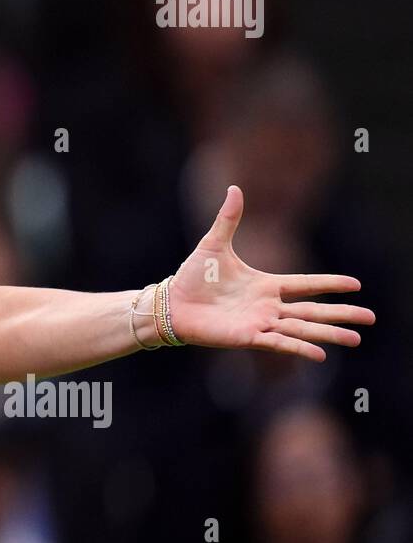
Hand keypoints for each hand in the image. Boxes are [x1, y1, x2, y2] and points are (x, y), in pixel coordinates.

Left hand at [166, 185, 374, 360]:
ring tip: (355, 339)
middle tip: (370, 318)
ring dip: (328, 334)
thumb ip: (229, 219)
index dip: (330, 284)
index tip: (356, 285)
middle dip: (341, 314)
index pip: (305, 285)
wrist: (171, 303)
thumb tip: (235, 188)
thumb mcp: (214, 244)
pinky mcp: (248, 337)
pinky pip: (278, 343)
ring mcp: (260, 323)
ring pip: (302, 329)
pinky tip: (320, 354)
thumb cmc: (192, 278)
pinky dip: (298, 348)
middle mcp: (268, 307)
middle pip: (312, 311)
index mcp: (265, 285)